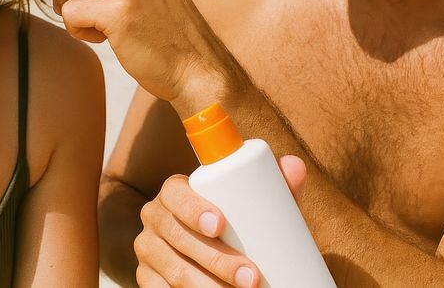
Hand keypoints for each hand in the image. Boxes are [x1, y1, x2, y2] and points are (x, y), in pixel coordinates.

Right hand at [134, 156, 307, 286]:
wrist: (205, 254)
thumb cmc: (231, 224)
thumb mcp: (247, 205)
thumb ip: (272, 184)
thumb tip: (295, 166)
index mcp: (173, 193)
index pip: (175, 194)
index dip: (193, 208)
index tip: (221, 225)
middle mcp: (154, 219)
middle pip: (179, 239)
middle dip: (217, 260)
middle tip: (252, 277)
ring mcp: (148, 251)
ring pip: (175, 271)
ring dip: (208, 286)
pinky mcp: (147, 280)